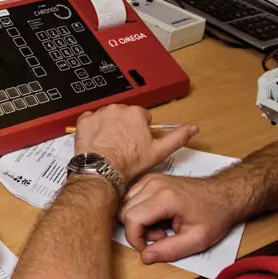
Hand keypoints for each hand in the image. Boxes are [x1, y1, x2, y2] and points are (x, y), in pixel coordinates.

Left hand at [73, 105, 197, 184]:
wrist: (103, 169)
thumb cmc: (129, 162)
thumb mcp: (158, 151)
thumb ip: (177, 137)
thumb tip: (192, 128)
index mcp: (136, 113)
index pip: (142, 117)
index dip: (140, 131)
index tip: (136, 142)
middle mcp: (118, 109)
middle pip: (124, 116)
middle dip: (124, 127)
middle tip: (124, 145)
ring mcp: (99, 113)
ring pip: (107, 117)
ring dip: (108, 127)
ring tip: (110, 144)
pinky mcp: (84, 120)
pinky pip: (90, 120)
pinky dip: (93, 128)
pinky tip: (97, 141)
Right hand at [120, 173, 251, 263]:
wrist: (226, 194)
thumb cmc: (215, 215)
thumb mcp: (197, 240)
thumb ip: (170, 250)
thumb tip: (145, 256)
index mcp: (165, 198)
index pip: (131, 220)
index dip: (135, 240)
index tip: (149, 249)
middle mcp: (153, 184)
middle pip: (124, 212)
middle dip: (137, 231)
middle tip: (161, 238)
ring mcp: (151, 179)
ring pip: (125, 204)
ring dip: (137, 221)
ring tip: (161, 228)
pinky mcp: (150, 179)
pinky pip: (132, 197)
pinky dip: (139, 211)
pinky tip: (158, 218)